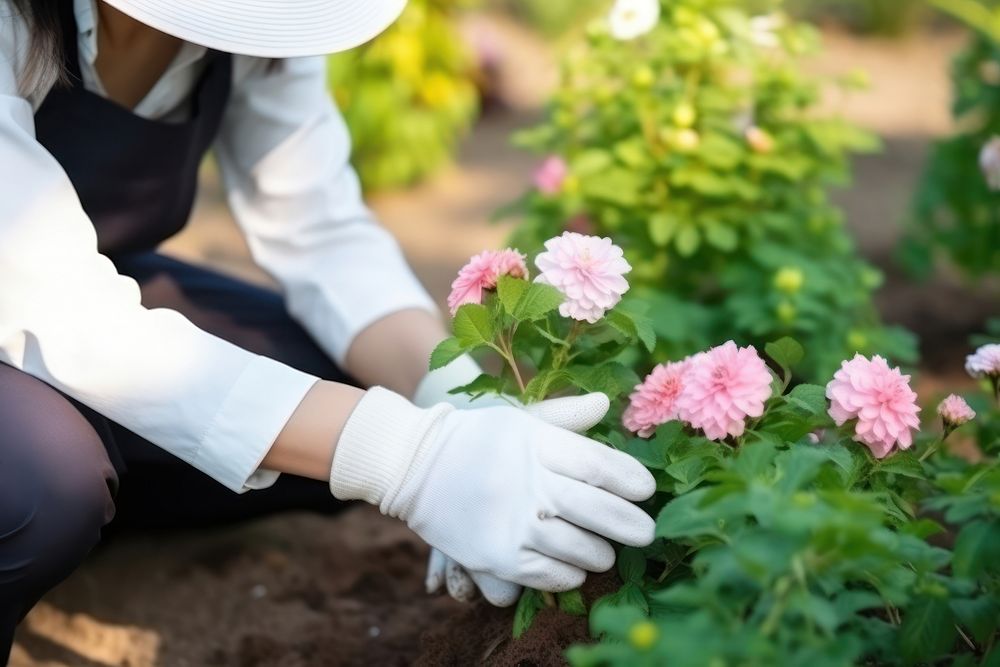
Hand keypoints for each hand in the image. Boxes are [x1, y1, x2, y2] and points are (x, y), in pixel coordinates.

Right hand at [329, 387, 655, 594]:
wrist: (412, 464)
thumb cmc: (475, 437)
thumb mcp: (517, 416)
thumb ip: (564, 416)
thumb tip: (606, 404)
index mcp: (536, 442)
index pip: (599, 463)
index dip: (631, 479)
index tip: (647, 490)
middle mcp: (527, 480)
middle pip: (597, 509)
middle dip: (631, 525)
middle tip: (647, 532)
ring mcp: (511, 521)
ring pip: (579, 548)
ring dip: (600, 554)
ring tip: (605, 553)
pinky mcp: (495, 555)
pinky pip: (549, 575)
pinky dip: (568, 575)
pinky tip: (574, 569)